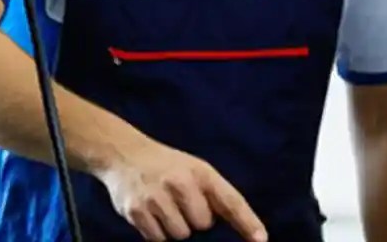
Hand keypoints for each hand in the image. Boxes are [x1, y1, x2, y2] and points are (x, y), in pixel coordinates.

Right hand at [98, 137, 267, 241]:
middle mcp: (180, 182)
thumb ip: (214, 195)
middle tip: (181, 203)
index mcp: (201, 172)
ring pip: (180, 235)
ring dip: (175, 228)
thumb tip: (240, 227)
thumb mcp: (195, 170)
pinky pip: (158, 239)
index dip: (248, 222)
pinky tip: (151, 213)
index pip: (231, 201)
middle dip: (195, 220)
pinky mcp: (136, 211)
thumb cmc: (168, 167)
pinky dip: (157, 232)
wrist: (124, 154)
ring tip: (165, 207)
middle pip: (203, 225)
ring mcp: (157, 197)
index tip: (261, 240)